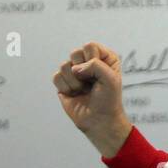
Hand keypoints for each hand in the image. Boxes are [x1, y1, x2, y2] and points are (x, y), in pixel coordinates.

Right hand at [53, 41, 132, 156]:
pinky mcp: (63, 82)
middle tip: (91, 84)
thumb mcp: (111, 79)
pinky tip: (74, 94)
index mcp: (103, 58)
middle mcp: (88, 62)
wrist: (99, 121)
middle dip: (83, 72)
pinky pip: (56, 77)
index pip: (90, 46)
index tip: (101, 76)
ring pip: (64, 65)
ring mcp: (75, 72)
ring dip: (75, 82)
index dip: (93, 61)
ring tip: (84, 91)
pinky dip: (66, 88)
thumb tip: (74, 68)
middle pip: (75, 53)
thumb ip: (95, 65)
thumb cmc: (108, 100)